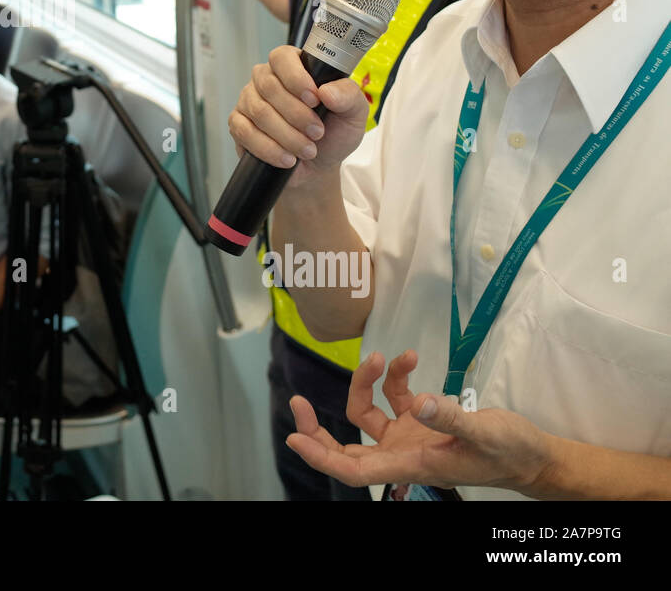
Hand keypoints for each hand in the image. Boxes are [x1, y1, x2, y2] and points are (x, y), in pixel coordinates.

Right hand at [228, 45, 368, 190]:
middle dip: (296, 114)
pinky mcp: (238, 124)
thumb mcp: (353, 114)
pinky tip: (287, 158)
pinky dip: (269, 148)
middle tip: (317, 133)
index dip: (296, 78)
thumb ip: (348, 96)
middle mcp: (266, 79)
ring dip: (287, 135)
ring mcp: (249, 101)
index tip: (315, 100)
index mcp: (293, 66)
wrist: (317, 167)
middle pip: (269, 86)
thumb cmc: (334, 134)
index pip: (282, 57)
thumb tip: (327, 91)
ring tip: (307, 150)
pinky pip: (245, 132)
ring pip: (260, 112)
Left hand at [286, 349, 557, 494]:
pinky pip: (394, 396)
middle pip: (346, 449)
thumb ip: (451, 418)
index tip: (296, 437)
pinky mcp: (418, 421)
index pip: (355, 469)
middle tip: (298, 403)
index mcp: (411, 466)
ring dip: (364, 383)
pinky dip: (395, 375)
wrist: (531, 454)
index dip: (322, 458)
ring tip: (381, 357)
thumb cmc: (510, 452)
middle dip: (319, 429)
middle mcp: (401, 454)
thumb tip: (420, 402)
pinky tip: (408, 357)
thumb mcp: (485, 434)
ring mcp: (408, 438)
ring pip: (365, 415)